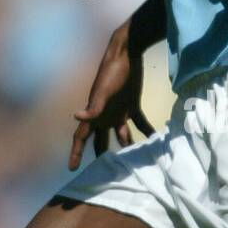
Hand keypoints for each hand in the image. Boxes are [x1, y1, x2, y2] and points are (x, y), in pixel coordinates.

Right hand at [68, 35, 154, 167]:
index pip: (81, 137)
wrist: (126, 53)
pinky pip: (140, 122)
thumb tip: (76, 118)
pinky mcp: (132, 104)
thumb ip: (93, 107)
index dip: (76, 153)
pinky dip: (147, 131)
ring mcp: (118, 110)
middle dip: (101, 156)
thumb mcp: (103, 90)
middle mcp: (105, 115)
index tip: (72, 169)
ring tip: (133, 163)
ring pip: (121, 135)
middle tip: (102, 175)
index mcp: (95, 113)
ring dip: (127, 147)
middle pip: (100, 140)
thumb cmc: (112, 71)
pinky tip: (156, 140)